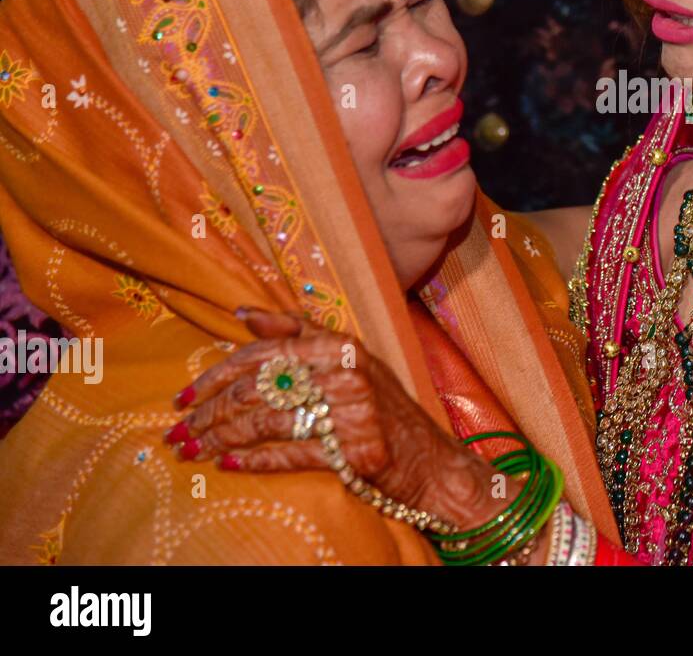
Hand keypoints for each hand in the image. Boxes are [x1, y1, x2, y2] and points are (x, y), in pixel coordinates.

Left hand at [168, 309, 504, 528]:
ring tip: (192, 451)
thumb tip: (243, 312)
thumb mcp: (349, 360)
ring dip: (220, 439)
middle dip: (209, 412)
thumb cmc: (383, 409)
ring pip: (267, 423)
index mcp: (341, 346)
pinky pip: (291, 454)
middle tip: (177, 431)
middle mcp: (347, 374)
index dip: (216, 375)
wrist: (431, 462)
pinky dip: (255, 461)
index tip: (184, 395)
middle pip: (258, 389)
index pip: (263, 354)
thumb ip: (299, 333)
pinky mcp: (355, 453)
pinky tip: (228, 464)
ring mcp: (353, 414)